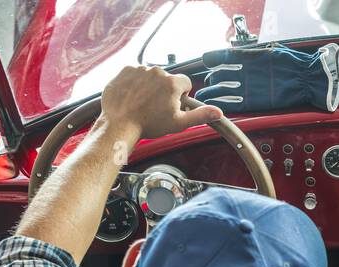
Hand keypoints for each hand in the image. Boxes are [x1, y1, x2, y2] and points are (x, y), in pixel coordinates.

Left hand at [100, 65, 221, 139]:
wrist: (120, 123)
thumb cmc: (149, 124)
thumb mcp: (179, 123)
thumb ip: (200, 115)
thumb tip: (218, 112)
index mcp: (172, 83)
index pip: (186, 82)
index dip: (182, 95)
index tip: (174, 104)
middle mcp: (157, 72)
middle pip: (167, 79)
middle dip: (164, 91)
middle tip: (157, 108)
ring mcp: (140, 70)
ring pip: (151, 76)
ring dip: (149, 86)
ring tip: (143, 103)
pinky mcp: (126, 70)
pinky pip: (135, 74)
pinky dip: (134, 83)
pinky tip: (132, 97)